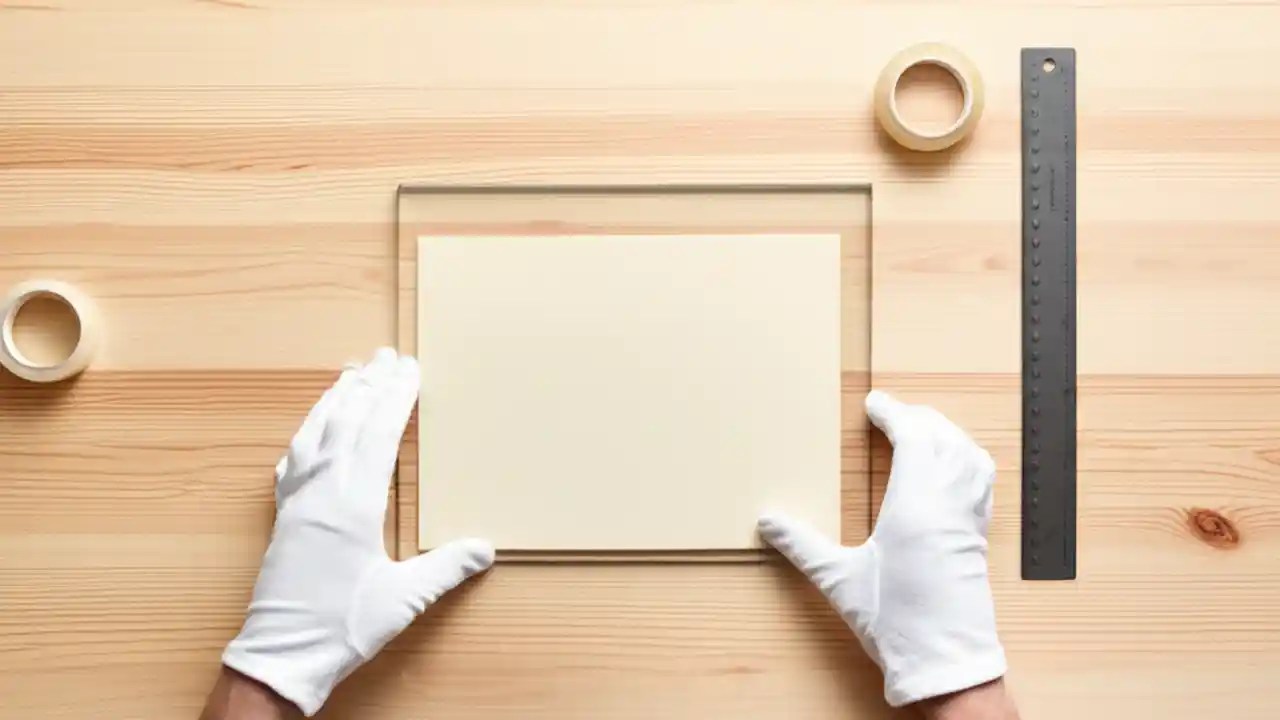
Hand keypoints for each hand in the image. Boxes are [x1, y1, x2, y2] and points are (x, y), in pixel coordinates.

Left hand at [221, 348, 493, 715]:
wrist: (281, 656)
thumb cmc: (342, 628)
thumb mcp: (405, 600)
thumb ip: (446, 568)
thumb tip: (485, 548)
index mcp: (353, 504)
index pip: (378, 434)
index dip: (396, 397)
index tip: (409, 368)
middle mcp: (321, 492)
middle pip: (346, 422)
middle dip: (369, 385)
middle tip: (385, 355)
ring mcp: (297, 501)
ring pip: (315, 433)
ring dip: (335, 399)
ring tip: (351, 372)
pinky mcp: (283, 517)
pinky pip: (295, 458)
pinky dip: (308, 432)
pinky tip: (312, 429)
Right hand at [758, 390, 1004, 707]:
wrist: (945, 662)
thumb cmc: (897, 623)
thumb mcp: (839, 582)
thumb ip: (802, 546)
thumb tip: (768, 521)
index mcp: (915, 506)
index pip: (912, 437)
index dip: (893, 413)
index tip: (875, 403)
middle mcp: (947, 504)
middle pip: (943, 438)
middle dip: (918, 417)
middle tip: (892, 412)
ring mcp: (968, 519)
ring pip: (968, 455)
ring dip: (946, 433)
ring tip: (923, 428)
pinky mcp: (978, 538)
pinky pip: (981, 481)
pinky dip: (967, 459)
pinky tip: (955, 466)